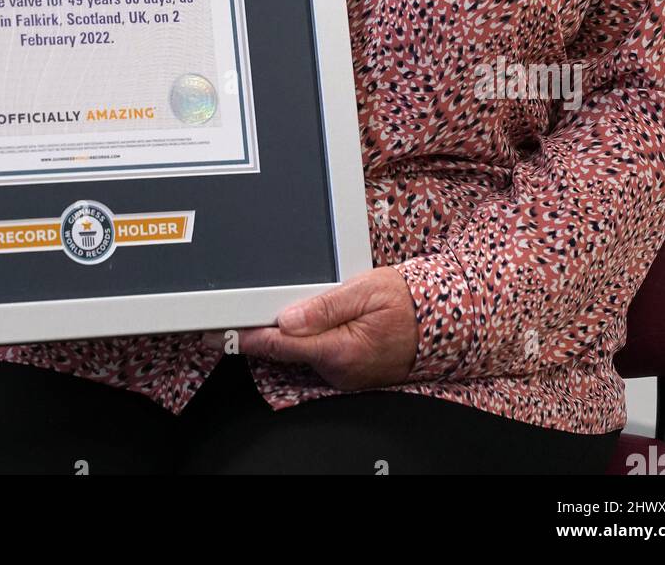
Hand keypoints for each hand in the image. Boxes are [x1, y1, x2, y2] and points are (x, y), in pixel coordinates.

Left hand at [203, 267, 418, 391]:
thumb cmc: (407, 301)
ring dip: (289, 332)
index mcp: (340, 350)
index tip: (222, 332)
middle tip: (242, 310)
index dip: (248, 337)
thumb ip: (324, 306)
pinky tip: (307, 321)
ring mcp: (343, 374)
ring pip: (301, 351)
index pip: (281, 345)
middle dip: (265, 330)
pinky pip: (317, 354)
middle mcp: (339, 369)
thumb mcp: (365, 290)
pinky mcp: (348, 370)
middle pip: (286, 350)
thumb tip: (287, 318)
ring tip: (286, 307)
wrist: (442, 320)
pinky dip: (306, 338)